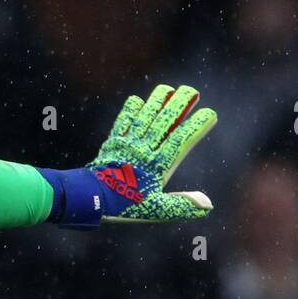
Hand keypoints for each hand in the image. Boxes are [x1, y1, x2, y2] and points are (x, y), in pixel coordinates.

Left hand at [38, 84, 216, 227]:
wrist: (88, 197)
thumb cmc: (123, 205)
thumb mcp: (156, 209)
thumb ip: (182, 204)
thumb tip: (208, 205)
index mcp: (158, 165)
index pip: (182, 140)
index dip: (197, 126)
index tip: (209, 114)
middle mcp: (144, 149)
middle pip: (165, 121)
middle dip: (180, 104)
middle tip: (192, 91)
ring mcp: (127, 144)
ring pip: (146, 116)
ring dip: (157, 101)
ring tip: (167, 89)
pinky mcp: (112, 143)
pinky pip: (123, 122)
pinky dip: (130, 110)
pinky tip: (137, 101)